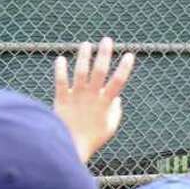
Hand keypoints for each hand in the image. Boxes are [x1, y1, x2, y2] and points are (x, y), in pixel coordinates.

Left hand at [53, 37, 135, 162]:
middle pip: (100, 71)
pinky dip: (60, 70)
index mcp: (105, 103)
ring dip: (84, 56)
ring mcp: (76, 97)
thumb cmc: (92, 140)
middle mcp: (91, 97)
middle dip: (104, 54)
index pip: (118, 81)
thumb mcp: (110, 128)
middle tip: (107, 40)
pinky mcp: (61, 100)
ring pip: (80, 72)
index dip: (125, 67)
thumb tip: (117, 99)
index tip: (129, 55)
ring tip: (86, 44)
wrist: (70, 148)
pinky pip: (60, 82)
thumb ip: (116, 112)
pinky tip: (61, 59)